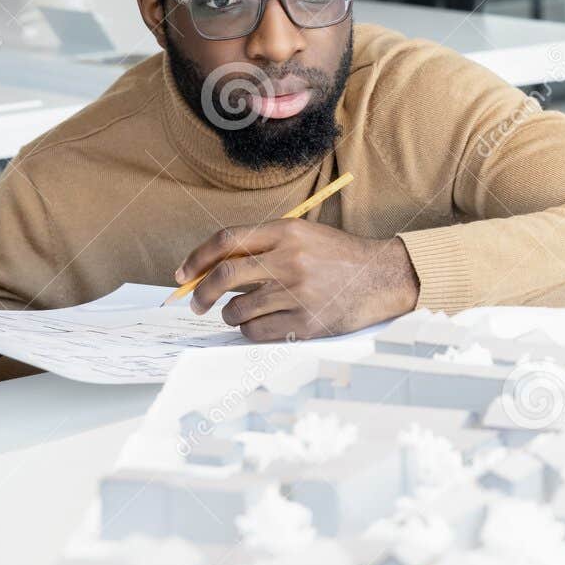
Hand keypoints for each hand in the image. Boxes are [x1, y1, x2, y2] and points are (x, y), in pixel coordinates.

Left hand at [178, 220, 420, 341]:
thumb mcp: (304, 236)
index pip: (226, 241)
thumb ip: (262, 246)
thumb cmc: (338, 257)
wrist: (382, 278)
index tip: (183, 274)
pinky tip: (261, 324)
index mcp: (287, 232)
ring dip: (230, 315)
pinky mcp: (306, 320)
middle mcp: (290, 259)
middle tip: (196, 303)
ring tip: (241, 313)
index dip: (197, 258)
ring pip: (238, 309)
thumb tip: (210, 268)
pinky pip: (258, 331)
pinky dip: (250, 331)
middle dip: (201, 293)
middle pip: (224, 276)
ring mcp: (298, 292)